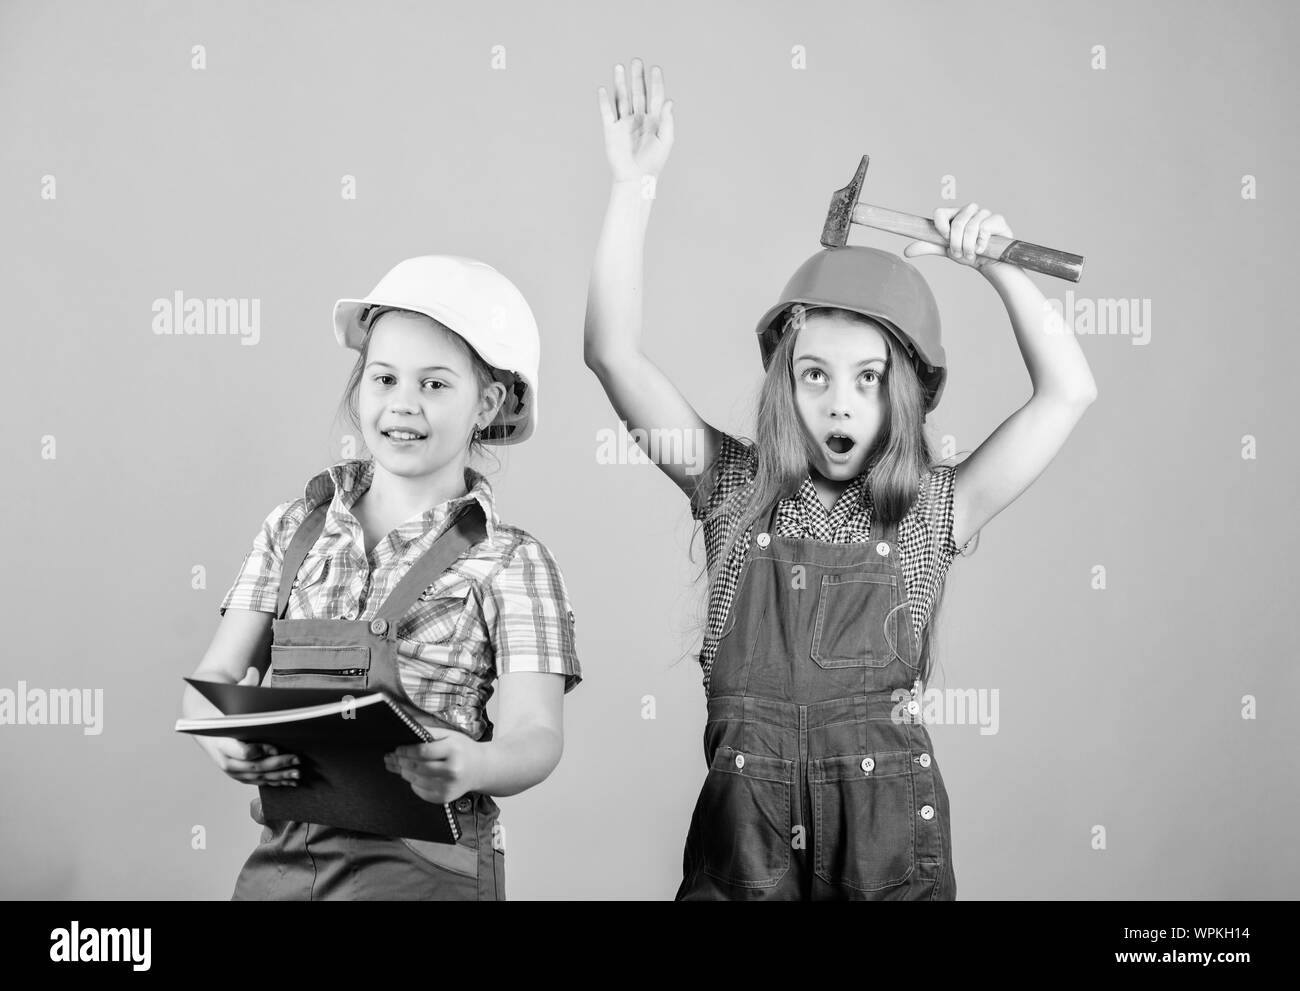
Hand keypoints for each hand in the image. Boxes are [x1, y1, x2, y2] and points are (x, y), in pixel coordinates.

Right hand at [196, 668, 300, 785]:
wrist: (201, 720)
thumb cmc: (220, 706)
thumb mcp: (228, 694)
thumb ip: (242, 685)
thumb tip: (252, 671)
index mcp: (221, 740)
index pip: (241, 751)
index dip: (260, 751)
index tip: (277, 748)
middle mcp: (223, 758)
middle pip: (253, 766)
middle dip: (276, 764)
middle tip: (297, 759)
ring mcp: (230, 768)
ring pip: (256, 777)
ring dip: (278, 776)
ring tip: (298, 773)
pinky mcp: (236, 773)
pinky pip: (256, 780)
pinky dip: (273, 781)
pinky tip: (289, 780)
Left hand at [384, 729, 483, 804]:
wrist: (480, 768)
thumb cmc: (461, 749)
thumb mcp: (449, 734)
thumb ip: (428, 732)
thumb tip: (406, 729)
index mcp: (453, 751)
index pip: (422, 752)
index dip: (406, 751)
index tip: (397, 749)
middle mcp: (452, 770)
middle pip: (417, 767)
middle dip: (401, 762)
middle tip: (390, 757)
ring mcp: (448, 786)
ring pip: (416, 780)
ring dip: (403, 772)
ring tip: (395, 765)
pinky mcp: (445, 797)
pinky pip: (421, 791)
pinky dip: (412, 783)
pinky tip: (409, 776)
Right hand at [597, 57, 673, 182]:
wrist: (635, 178)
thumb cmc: (653, 162)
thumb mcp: (665, 140)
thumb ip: (667, 120)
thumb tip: (669, 101)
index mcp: (654, 120)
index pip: (655, 96)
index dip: (656, 82)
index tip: (655, 69)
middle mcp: (639, 118)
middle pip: (637, 93)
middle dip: (637, 77)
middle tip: (637, 61)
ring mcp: (624, 123)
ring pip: (622, 98)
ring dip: (620, 83)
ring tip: (619, 67)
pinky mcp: (611, 130)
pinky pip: (607, 112)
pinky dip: (604, 101)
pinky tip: (603, 89)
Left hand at [904, 203, 1013, 272]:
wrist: (988, 261)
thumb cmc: (966, 252)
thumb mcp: (944, 249)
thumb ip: (927, 246)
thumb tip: (906, 251)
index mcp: (954, 214)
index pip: (939, 212)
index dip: (940, 228)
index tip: (945, 240)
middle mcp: (969, 210)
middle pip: (956, 222)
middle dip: (956, 244)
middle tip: (959, 253)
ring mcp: (984, 213)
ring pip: (970, 227)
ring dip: (968, 246)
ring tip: (971, 254)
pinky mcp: (997, 219)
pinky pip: (984, 228)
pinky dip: (981, 243)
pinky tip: (983, 248)